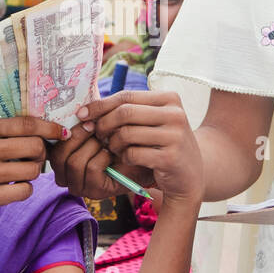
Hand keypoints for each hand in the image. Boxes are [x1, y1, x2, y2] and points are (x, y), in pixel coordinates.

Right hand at [0, 116, 64, 230]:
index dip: (49, 127)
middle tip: (32, 160)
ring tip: (17, 175)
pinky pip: (26, 190)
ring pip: (33, 169)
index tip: (63, 132)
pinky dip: (24, 190)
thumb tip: (46, 123)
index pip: (25, 123)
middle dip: (40, 155)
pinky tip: (11, 189)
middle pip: (35, 146)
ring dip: (32, 174)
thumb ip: (4, 129)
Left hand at [49, 91, 202, 205]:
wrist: (190, 176)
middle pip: (125, 112)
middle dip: (104, 124)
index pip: (126, 96)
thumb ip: (128, 111)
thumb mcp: (152, 122)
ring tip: (113, 149)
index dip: (101, 105)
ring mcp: (175, 136)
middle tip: (97, 135)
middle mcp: (175, 114)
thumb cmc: (163, 145)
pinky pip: (133, 154)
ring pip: (126, 134)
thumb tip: (88, 109)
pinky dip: (124, 158)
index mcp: (170, 99)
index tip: (82, 114)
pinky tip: (127, 160)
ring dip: (112, 144)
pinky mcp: (170, 158)